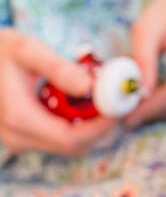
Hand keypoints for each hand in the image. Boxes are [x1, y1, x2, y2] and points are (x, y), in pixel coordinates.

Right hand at [0, 28, 120, 156]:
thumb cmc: (1, 50)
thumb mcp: (28, 51)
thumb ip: (59, 69)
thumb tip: (90, 87)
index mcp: (18, 118)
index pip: (71, 139)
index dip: (103, 126)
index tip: (123, 104)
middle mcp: (18, 137)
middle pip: (75, 146)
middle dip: (102, 125)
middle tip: (121, 99)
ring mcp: (20, 140)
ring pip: (71, 144)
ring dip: (94, 124)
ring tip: (104, 95)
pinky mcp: (25, 137)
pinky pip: (61, 137)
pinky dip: (80, 123)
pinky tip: (86, 100)